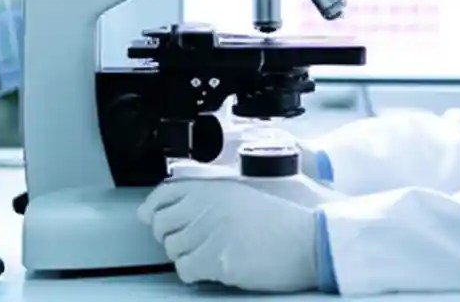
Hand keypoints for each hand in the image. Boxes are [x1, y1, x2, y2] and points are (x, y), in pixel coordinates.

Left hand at [137, 179, 319, 291]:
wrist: (310, 241)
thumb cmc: (284, 222)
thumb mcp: (244, 197)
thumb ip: (211, 199)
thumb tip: (176, 211)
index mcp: (216, 188)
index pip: (165, 193)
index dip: (152, 208)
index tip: (149, 216)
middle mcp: (209, 206)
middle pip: (162, 224)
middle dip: (169, 236)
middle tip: (187, 243)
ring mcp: (212, 233)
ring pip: (173, 249)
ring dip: (186, 255)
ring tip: (208, 256)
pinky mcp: (218, 260)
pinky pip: (186, 269)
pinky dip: (194, 272)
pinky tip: (212, 269)